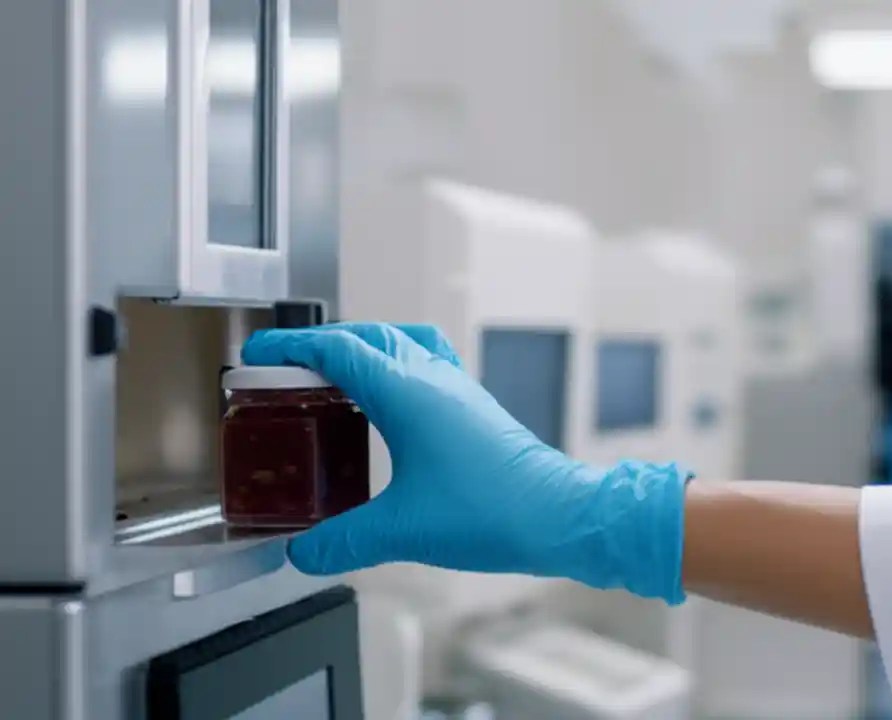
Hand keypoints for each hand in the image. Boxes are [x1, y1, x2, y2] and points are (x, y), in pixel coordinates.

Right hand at [241, 323, 687, 603]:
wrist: (560, 515)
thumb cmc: (492, 511)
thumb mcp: (402, 531)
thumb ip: (343, 542)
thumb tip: (302, 553)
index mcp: (407, 390)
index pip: (336, 349)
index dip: (289, 349)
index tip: (255, 356)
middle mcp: (433, 378)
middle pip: (366, 337)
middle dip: (319, 346)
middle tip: (283, 369)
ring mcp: (458, 389)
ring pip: (400, 345)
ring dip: (361, 350)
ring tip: (329, 380)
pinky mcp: (473, 409)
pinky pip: (425, 367)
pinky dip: (394, 371)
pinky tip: (385, 408)